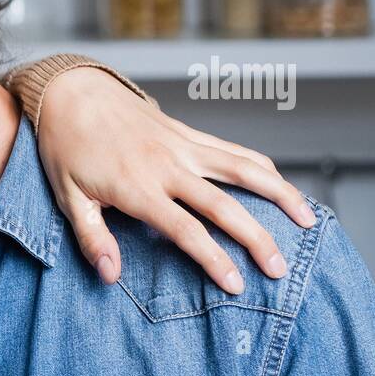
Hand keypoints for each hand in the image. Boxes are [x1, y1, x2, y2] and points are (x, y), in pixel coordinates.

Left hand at [36, 66, 316, 291]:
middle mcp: (167, 166)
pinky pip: (233, 150)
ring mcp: (182, 145)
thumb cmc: (66, 149)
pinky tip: (282, 185)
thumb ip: (92, 238)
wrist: (71, 91)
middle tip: (279, 269)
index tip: (236, 284)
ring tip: (308, 220)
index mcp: (137, 188)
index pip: (185, 229)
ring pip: (242, 169)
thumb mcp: (67, 197)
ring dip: (279, 194)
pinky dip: (262, 166)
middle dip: (255, 238)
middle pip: (223, 205)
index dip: (213, 258)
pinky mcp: (187, 132)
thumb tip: (111, 276)